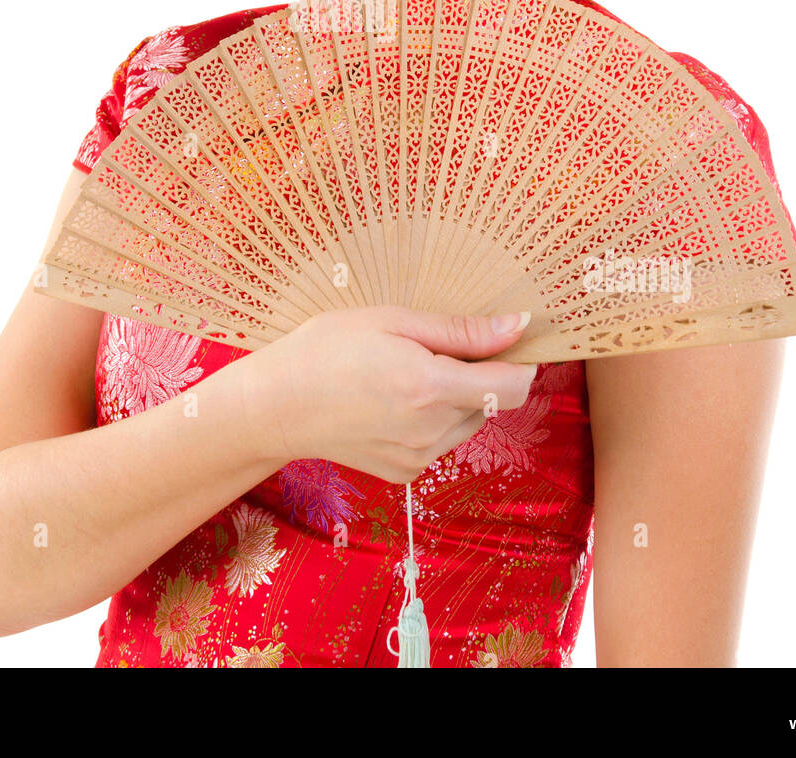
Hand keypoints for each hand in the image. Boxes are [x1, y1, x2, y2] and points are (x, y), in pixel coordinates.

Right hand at [247, 306, 537, 482]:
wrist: (276, 404)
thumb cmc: (326, 349)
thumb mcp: (392, 321)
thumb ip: (460, 331)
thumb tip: (518, 326)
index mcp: (432, 387)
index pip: (513, 387)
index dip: (519, 363)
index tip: (506, 343)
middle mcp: (432, 431)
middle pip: (489, 402)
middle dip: (477, 374)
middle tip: (431, 349)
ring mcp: (418, 457)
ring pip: (466, 422)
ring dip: (455, 398)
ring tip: (405, 374)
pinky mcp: (404, 473)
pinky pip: (439, 442)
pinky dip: (431, 420)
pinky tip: (391, 401)